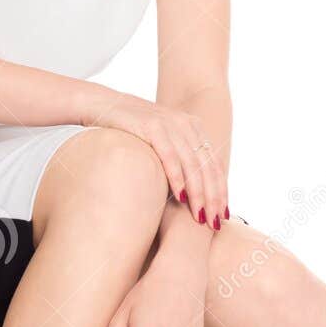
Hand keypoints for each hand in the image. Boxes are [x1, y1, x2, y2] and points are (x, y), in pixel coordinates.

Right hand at [82, 89, 228, 230]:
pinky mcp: (152, 125)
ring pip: (192, 164)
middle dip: (213, 197)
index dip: (221, 191)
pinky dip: (177, 178)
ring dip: (198, 193)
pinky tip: (181, 198)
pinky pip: (170, 156)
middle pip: (207, 166)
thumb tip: (191, 191)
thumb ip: (178, 157)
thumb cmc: (130, 129)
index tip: (223, 215)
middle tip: (214, 223)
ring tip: (200, 216)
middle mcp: (185, 123)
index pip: (214, 164)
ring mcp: (170, 123)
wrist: (102, 103)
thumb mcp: (160, 140)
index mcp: (193, 127)